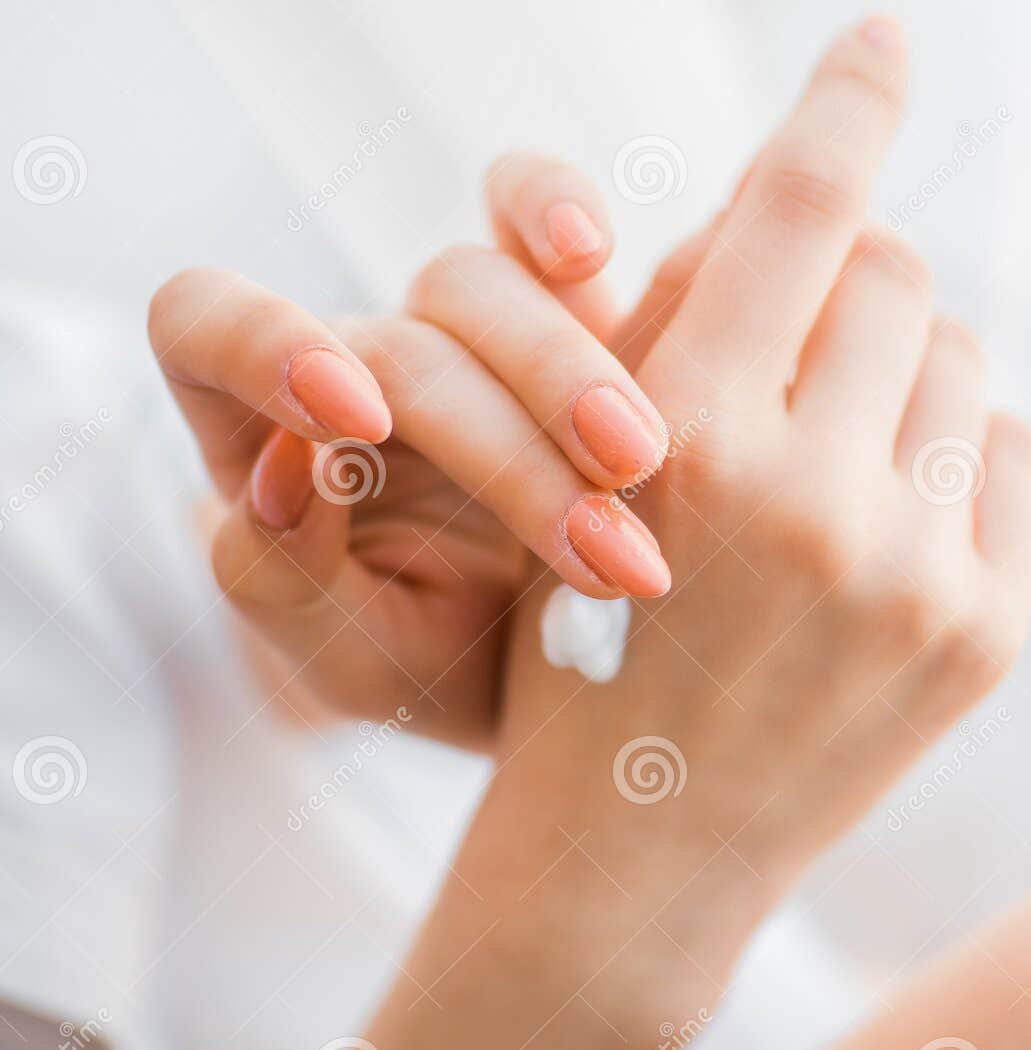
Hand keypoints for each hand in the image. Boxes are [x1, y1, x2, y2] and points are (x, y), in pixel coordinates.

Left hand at [147, 157, 672, 746]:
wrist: (550, 674)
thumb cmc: (432, 667)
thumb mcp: (351, 663)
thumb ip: (282, 580)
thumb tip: (282, 470)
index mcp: (262, 433)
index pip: (204, 324)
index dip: (263, 346)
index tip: (360, 424)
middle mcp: (354, 361)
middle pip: (405, 340)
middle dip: (507, 446)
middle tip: (600, 550)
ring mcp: (459, 329)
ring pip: (487, 288)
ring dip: (569, 378)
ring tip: (640, 472)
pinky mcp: (558, 307)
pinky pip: (538, 217)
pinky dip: (556, 209)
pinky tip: (591, 250)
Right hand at [447, 17, 1030, 931]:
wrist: (638, 853)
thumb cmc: (584, 644)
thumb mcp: (586, 471)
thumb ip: (688, 331)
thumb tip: (822, 206)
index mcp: (684, 440)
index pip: (794, 213)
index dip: (841, 105)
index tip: (884, 36)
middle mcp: (812, 502)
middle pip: (896, 271)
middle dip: (847, 288)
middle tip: (799, 352)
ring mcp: (914, 575)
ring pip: (961, 357)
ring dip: (899, 373)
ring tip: (832, 455)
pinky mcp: (983, 633)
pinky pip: (1004, 448)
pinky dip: (950, 452)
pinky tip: (886, 517)